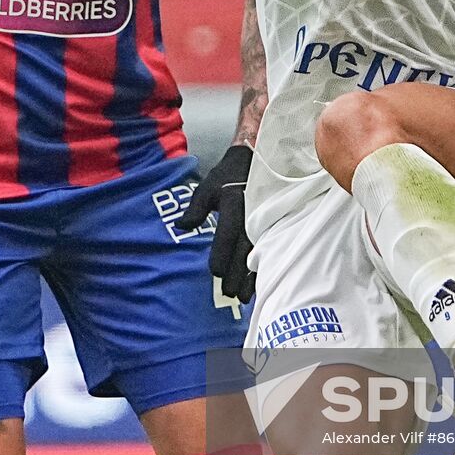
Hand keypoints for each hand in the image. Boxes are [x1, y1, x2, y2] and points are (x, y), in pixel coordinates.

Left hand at [175, 145, 255, 301]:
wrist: (260, 157)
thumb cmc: (230, 174)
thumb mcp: (208, 186)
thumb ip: (195, 208)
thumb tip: (181, 225)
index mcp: (234, 208)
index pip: (227, 236)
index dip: (222, 256)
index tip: (216, 273)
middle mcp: (251, 217)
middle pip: (243, 252)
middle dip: (236, 275)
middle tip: (230, 295)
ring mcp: (265, 222)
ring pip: (258, 255)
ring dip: (250, 277)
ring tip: (243, 297)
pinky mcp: (273, 225)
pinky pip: (268, 249)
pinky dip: (263, 267)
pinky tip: (257, 282)